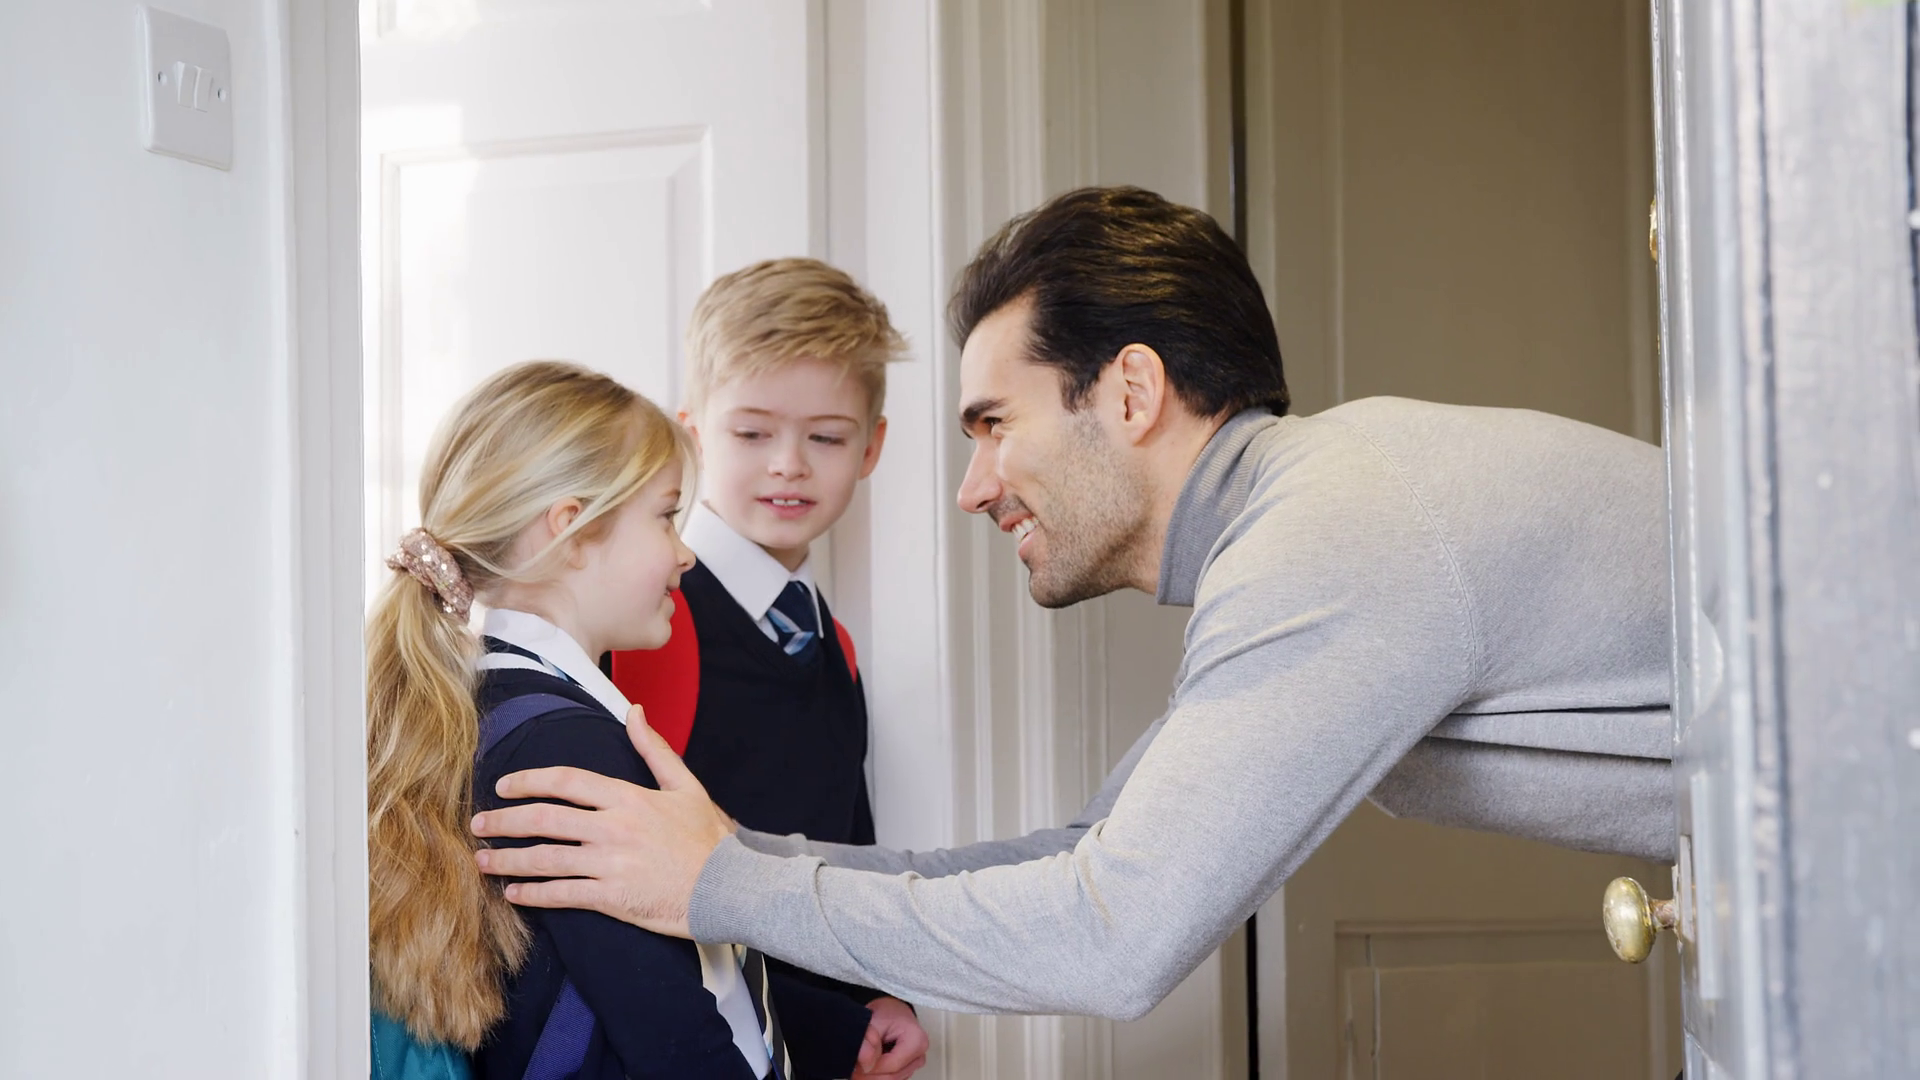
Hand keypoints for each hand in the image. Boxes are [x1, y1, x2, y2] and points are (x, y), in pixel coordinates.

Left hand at [469, 705, 735, 935]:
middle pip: (545, 819)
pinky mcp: (612, 898)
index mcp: (628, 797)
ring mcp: (611, 864)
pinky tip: (514, 894)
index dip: (528, 781)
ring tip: (484, 861)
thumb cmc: (710, 839)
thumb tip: (633, 711)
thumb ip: (654, 749)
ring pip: (545, 859)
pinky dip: (533, 895)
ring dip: (508, 860)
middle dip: (505, 821)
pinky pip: (562, 895)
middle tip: (478, 824)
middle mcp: (614, 828)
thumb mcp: (686, 786)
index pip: (566, 781)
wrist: (730, 887)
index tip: (503, 786)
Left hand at [852, 996, 928, 1078]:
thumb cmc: (888, 1012)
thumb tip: (865, 1063)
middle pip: (892, 1076)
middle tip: (853, 1067)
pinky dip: (876, 1075)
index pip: (891, 1065)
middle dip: (870, 1075)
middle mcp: (919, 1055)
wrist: (892, 1010)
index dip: (870, 1068)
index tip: (855, 1064)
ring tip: (857, 1066)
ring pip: (891, 1079)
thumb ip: (867, 1039)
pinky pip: (890, 1078)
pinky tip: (866, 1067)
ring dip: (872, 1076)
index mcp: (917, 1041)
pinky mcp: (908, 1069)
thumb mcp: (874, 1019)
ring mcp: (914, 1064)